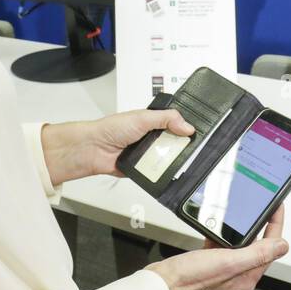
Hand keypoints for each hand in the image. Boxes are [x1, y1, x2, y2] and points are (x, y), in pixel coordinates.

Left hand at [40, 109, 195, 184]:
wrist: (94, 149)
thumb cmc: (111, 129)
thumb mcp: (142, 117)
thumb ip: (166, 118)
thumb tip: (187, 126)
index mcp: (151, 122)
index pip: (174, 124)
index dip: (184, 128)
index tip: (196, 132)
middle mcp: (150, 137)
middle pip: (174, 142)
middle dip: (180, 145)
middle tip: (190, 147)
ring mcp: (146, 153)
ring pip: (167, 158)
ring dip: (171, 159)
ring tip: (177, 158)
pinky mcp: (142, 168)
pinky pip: (156, 172)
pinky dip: (160, 172)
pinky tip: (165, 170)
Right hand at [145, 206, 287, 289]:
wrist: (164, 285)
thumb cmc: (191, 279)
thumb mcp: (228, 261)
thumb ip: (257, 253)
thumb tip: (282, 246)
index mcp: (247, 276)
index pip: (270, 248)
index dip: (276, 225)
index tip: (277, 207)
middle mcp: (238, 275)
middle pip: (258, 246)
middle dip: (262, 226)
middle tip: (264, 207)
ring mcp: (224, 270)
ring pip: (239, 245)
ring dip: (241, 230)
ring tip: (242, 214)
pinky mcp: (209, 265)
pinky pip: (222, 247)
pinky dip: (221, 237)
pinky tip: (216, 229)